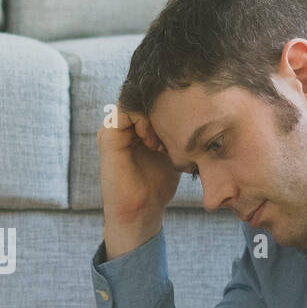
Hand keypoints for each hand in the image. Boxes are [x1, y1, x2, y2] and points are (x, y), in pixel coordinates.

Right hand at [99, 108, 181, 257]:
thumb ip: (176, 129)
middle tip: (174, 132)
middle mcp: (121, 125)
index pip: (150, 98)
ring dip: (153, 115)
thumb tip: (198, 110)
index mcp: (133, 127)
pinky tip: (153, 141)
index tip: (182, 127)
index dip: (169, 104)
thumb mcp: (172, 149)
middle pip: (143, 97)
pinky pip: (124, 111)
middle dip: (162, 108)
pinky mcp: (108, 136)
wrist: (142, 210)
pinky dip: (142, 120)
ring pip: (134, 100)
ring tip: (162, 141)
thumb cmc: (158, 184)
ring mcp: (112, 129)